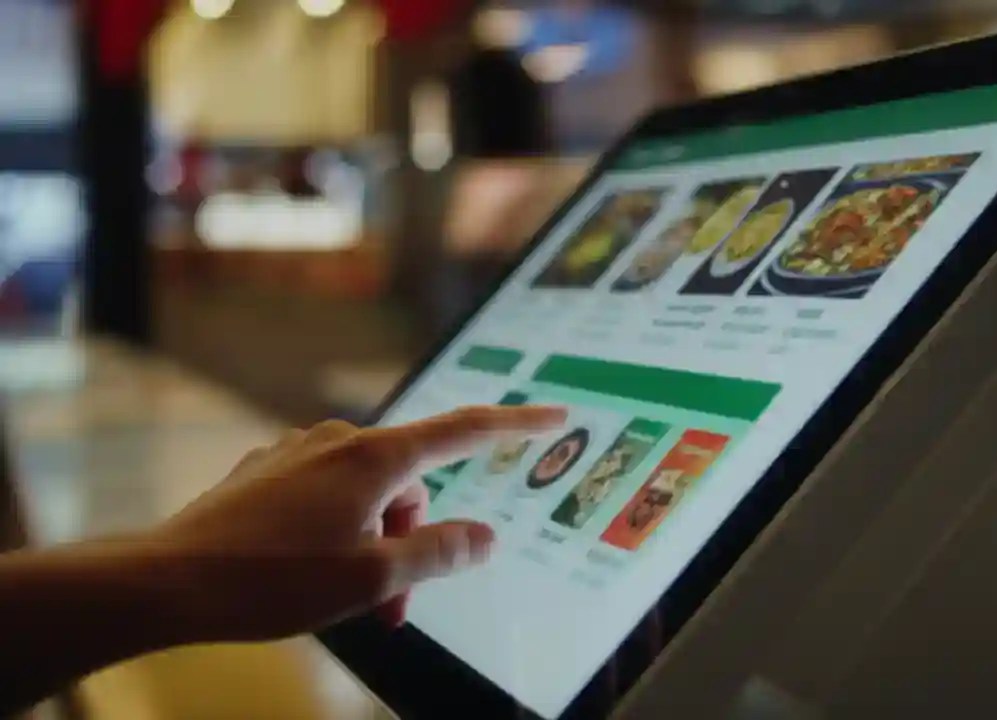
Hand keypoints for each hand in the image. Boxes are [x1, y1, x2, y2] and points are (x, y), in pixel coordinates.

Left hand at [146, 404, 565, 641]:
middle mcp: (339, 440)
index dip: (515, 425)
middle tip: (393, 605)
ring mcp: (299, 451)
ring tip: (349, 597)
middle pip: (410, 484)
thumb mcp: (372, 577)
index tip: (554, 414)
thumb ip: (439, 553)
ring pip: (367, 493)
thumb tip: (486, 536)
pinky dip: (338, 529)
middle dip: (412, 541)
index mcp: (374, 458)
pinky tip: (309, 568)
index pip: (464, 431)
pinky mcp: (268, 470)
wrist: (170, 581)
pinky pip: (327, 492)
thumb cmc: (272, 581)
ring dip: (374, 542)